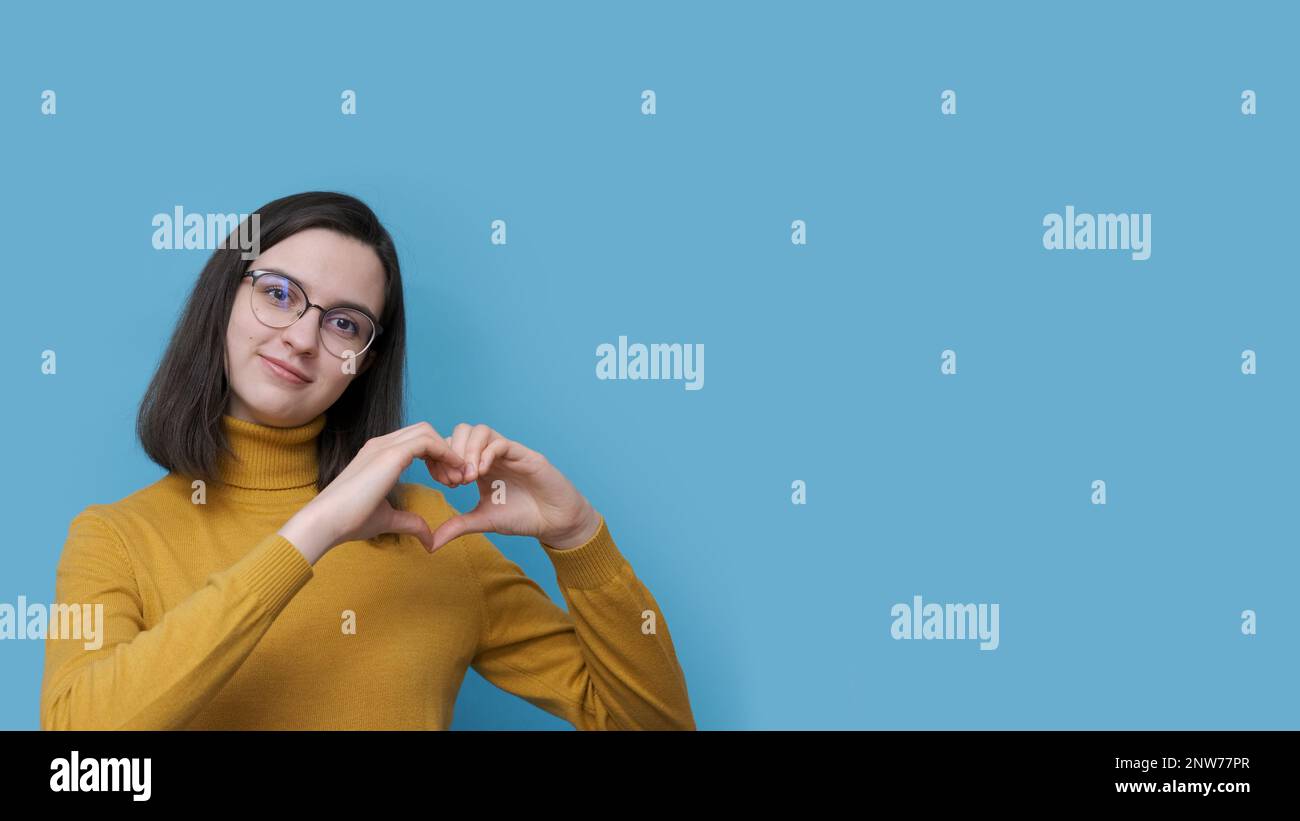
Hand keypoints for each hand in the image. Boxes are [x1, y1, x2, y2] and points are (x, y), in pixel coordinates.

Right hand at [279, 422, 467, 561]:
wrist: (326, 522)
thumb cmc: (349, 521)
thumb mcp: (387, 519)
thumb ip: (409, 522)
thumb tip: (429, 539)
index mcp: (378, 455)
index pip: (416, 442)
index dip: (437, 458)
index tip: (447, 483)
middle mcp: (381, 445)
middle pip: (424, 432)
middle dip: (445, 452)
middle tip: (456, 480)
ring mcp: (384, 446)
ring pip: (428, 432)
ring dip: (448, 453)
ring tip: (456, 480)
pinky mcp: (390, 454)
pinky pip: (428, 441)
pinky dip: (446, 454)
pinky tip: (452, 475)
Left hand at [426, 422, 600, 552]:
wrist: (554, 522)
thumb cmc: (522, 517)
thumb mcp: (483, 521)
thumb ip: (458, 526)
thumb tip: (430, 544)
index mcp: (480, 465)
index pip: (453, 445)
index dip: (443, 459)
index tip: (445, 483)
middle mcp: (493, 454)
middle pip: (464, 430)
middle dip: (453, 452)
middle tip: (455, 480)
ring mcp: (509, 452)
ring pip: (481, 431)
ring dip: (468, 451)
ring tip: (468, 477)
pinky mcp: (525, 455)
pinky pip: (502, 443)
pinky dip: (487, 454)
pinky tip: (482, 474)